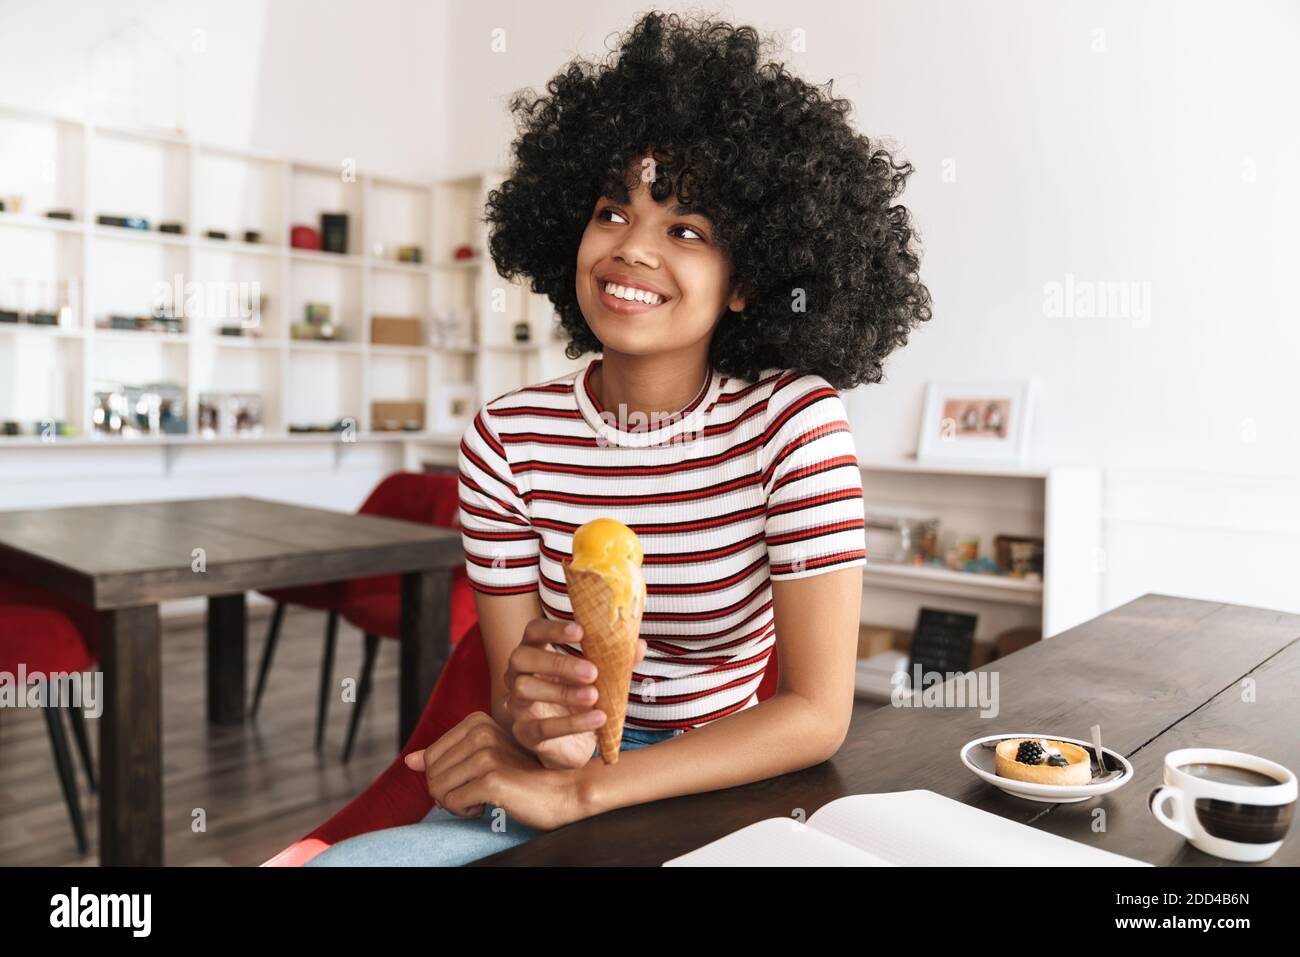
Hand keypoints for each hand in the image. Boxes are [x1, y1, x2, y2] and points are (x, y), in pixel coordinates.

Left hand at [403, 711, 586, 830]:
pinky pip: (452, 803)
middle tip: (480, 791)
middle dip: (449, 792)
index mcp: (477, 721)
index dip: (446, 777)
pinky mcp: (492, 779)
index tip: (476, 778)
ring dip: (458, 803)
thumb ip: (445, 757)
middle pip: (431, 774)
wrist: (561, 791)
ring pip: (438, 790)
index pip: (430, 757)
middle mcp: (481, 732)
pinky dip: (465, 812)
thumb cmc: (521, 777)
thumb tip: (409, 762)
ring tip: (486, 797)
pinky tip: (489, 806)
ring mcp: (487, 754)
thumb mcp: (482, 760)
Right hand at [504, 616, 646, 769]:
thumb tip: (639, 645)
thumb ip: (616, 660)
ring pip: (525, 689)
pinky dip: (571, 723)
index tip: (580, 630)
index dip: (553, 629)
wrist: (572, 743)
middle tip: (593, 671)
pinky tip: (598, 719)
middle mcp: (517, 674)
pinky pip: (541, 726)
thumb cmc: (580, 698)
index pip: (534, 631)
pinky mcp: (525, 732)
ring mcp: (517, 703)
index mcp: (535, 651)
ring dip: (562, 691)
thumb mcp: (599, 677)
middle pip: (522, 657)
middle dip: (557, 662)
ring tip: (594, 696)